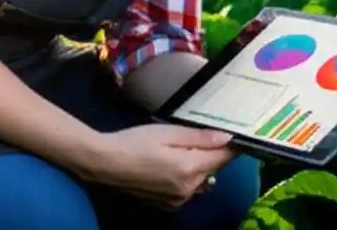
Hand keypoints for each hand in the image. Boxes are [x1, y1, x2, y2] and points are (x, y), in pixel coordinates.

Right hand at [87, 124, 235, 208]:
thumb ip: (199, 137)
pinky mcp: (170, 205)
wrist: (106, 163)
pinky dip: (187, 178)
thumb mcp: (168, 132)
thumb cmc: (135, 141)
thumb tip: (228, 137)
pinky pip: (189, 189)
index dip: (229, 145)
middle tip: (189, 138)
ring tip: (176, 152)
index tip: (230, 133)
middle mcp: (189, 189)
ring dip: (198, 167)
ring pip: (202, 180)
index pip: (223, 157)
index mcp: (189, 168)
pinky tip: (168, 167)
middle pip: (213, 169)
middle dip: (209, 153)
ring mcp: (180, 200)